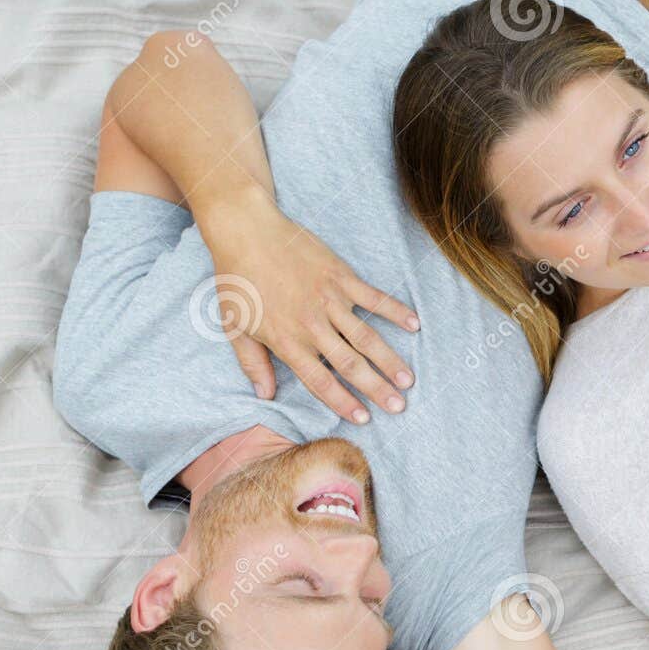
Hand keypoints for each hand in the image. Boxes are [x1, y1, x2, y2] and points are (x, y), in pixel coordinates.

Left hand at [198, 187, 419, 423]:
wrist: (245, 231)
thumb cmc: (237, 279)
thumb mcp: (234, 326)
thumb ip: (252, 363)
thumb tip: (265, 395)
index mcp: (286, 341)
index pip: (320, 381)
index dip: (343, 402)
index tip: (364, 418)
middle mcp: (312, 325)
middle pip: (351, 364)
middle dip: (376, 389)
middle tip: (398, 407)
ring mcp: (329, 300)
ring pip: (366, 337)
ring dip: (390, 360)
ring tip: (409, 380)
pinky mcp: (340, 277)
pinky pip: (374, 298)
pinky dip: (395, 311)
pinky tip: (414, 325)